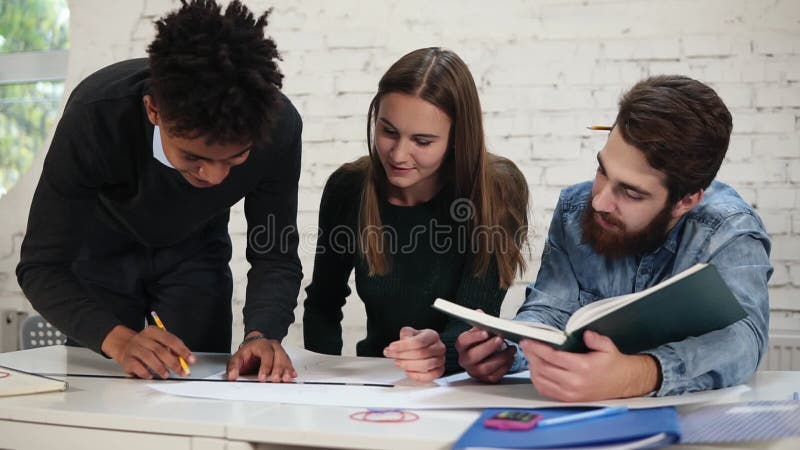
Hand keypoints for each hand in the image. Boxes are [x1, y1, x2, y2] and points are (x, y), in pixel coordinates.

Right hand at [101, 324, 194, 378]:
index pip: (171, 340)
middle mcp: (143, 338)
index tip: (190, 360)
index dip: (182, 350)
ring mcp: (134, 348)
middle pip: (160, 350)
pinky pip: (137, 366)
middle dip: (173, 362)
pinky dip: (146, 372)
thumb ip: (171, 349)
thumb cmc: (146, 345)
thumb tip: (186, 360)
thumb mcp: (158, 342)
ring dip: (160, 368)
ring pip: (149, 357)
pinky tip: (151, 376)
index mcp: (153, 331)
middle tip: (181, 371)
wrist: (123, 345)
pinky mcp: (127, 359)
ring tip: (166, 374)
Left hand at [226, 332, 296, 381]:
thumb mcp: (237, 357)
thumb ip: (233, 367)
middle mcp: (272, 347)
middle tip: (276, 380)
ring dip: (286, 370)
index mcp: (261, 345)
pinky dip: (290, 369)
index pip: (266, 354)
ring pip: (285, 359)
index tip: (262, 378)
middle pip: (279, 356)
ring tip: (285, 379)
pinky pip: (289, 363)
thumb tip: (232, 376)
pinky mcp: (284, 358)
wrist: (255, 346)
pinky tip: (292, 375)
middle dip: (278, 369)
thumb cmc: (247, 353)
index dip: (265, 366)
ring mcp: (279, 351)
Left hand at [383, 327, 444, 381]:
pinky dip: (416, 376)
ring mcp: (440, 360)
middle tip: (392, 355)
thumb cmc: (419, 341)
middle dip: (403, 355)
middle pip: (421, 354)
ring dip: (408, 365)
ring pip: (425, 366)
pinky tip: (408, 372)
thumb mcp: (410, 333)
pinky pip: (428, 376)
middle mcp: (439, 347)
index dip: (404, 345)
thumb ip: (404, 336)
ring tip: (398, 363)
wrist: (428, 348)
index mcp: (432, 335)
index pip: (419, 341)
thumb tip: (395, 346)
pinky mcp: (439, 371)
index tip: (392, 347)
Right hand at [454, 326, 514, 382]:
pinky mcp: (484, 379)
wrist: (486, 354)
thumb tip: (479, 313)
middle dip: (489, 347)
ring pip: (485, 368)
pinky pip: (494, 376)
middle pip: (473, 356)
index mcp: (462, 346)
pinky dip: (504, 367)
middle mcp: (465, 359)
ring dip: (500, 357)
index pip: (463, 341)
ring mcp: (474, 371)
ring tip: (511, 349)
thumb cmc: (482, 341)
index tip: (486, 331)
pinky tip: (510, 359)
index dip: (474, 337)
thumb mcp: (480, 330)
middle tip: (500, 338)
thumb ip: (480, 321)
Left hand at [520, 330, 659, 401]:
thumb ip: (596, 339)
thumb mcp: (608, 347)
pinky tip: (536, 370)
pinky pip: (546, 391)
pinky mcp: (568, 399)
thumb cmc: (613, 365)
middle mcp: (574, 382)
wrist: (624, 383)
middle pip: (543, 368)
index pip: (553, 357)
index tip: (528, 341)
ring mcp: (570, 393)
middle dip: (531, 355)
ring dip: (532, 367)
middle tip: (526, 345)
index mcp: (583, 367)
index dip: (537, 348)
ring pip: (541, 380)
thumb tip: (585, 334)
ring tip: (531, 356)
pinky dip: (537, 380)